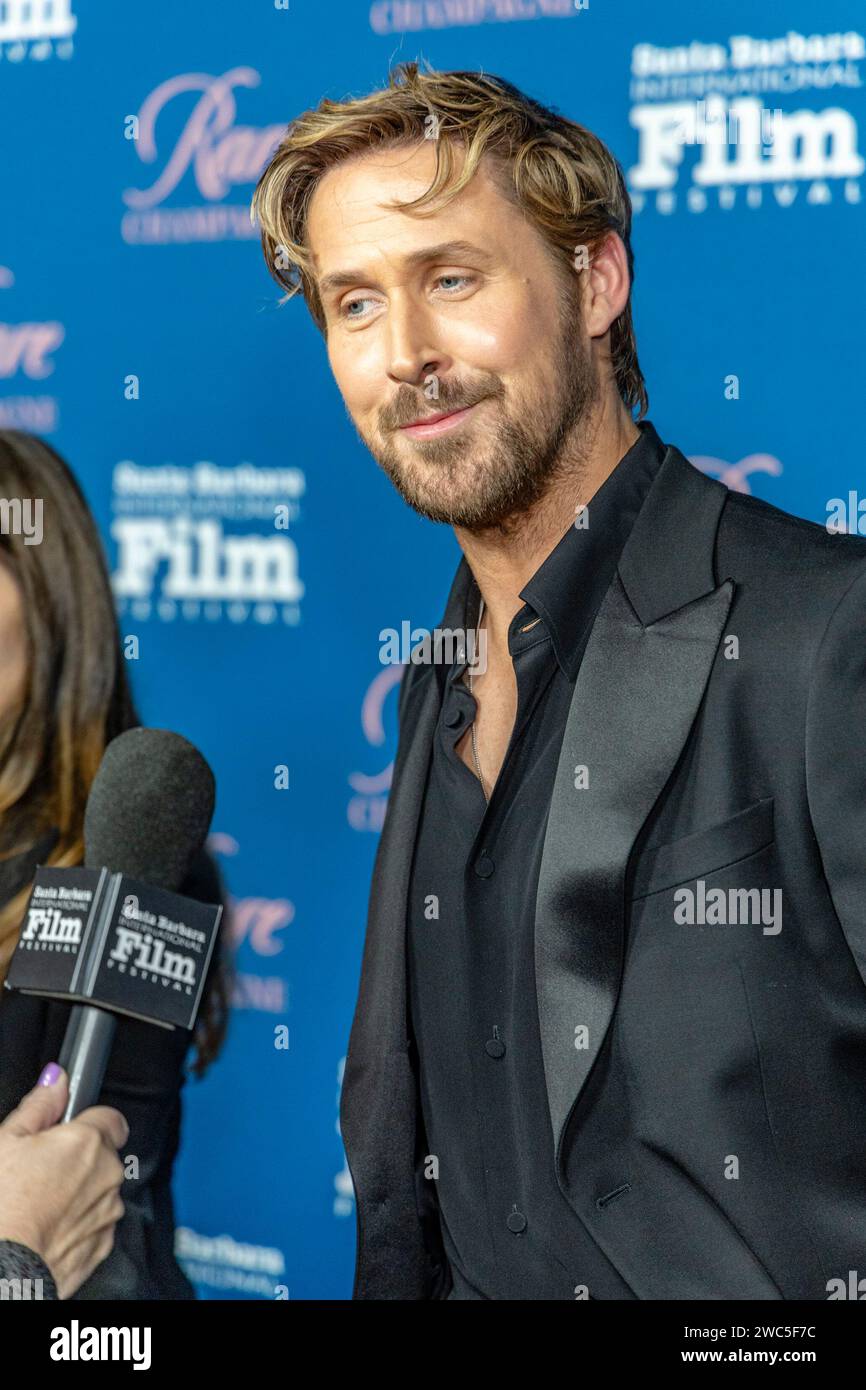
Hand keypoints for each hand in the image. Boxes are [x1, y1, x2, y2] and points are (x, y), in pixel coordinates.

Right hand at [0, 1062, 128, 1298]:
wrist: (4, 1270)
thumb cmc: (1, 1207)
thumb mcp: (7, 1141)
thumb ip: (39, 1105)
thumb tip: (55, 1078)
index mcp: (88, 1142)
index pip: (110, 1118)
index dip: (88, 1122)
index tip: (68, 1132)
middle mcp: (107, 1175)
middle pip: (105, 1155)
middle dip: (81, 1159)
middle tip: (42, 1172)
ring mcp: (108, 1212)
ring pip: (101, 1191)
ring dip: (81, 1193)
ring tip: (42, 1204)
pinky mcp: (103, 1245)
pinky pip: (97, 1224)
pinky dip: (79, 1224)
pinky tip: (49, 1228)